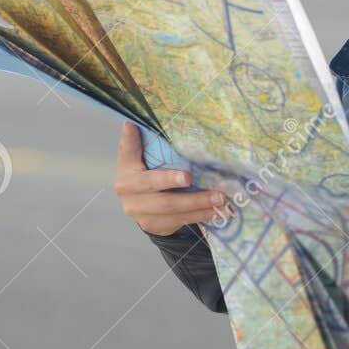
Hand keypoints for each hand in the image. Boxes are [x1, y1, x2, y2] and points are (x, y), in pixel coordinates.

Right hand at [115, 122, 230, 235]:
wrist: (137, 202)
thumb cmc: (141, 170)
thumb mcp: (136, 157)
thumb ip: (134, 144)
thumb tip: (130, 123)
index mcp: (126, 175)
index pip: (146, 177)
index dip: (164, 176)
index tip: (188, 177)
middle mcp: (130, 197)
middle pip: (164, 200)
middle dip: (191, 198)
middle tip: (216, 194)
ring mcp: (142, 214)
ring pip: (175, 212)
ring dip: (202, 207)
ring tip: (222, 200)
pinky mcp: (154, 225)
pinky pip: (181, 221)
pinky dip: (201, 215)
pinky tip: (217, 212)